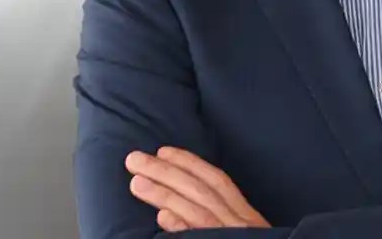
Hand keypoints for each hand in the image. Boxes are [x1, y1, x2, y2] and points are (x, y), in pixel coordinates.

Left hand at [126, 147, 270, 231]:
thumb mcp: (247, 237)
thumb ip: (223, 222)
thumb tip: (177, 211)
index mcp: (246, 219)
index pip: (218, 182)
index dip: (190, 163)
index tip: (163, 151)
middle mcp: (241, 226)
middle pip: (202, 191)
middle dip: (167, 171)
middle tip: (134, 159)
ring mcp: (232, 238)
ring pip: (198, 210)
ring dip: (165, 194)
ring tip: (136, 182)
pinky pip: (202, 238)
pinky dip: (183, 228)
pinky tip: (163, 217)